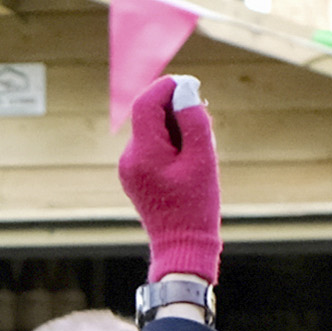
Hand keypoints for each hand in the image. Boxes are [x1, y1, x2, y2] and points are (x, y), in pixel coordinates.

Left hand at [118, 71, 221, 281]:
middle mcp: (129, 158)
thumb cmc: (196, 205)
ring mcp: (129, 168)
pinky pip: (150, 146)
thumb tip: (184, 90)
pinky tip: (189, 156)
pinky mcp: (135, 175)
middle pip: (148, 115)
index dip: (167, 87)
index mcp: (143, 153)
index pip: (146, 103)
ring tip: (199, 144)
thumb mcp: (202, 158)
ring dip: (175, 125)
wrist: (182, 245)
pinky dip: (169, 142)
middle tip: (203, 115)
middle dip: (175, 108)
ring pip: (151, 129)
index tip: (192, 84)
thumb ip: (193, 120)